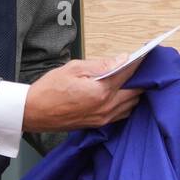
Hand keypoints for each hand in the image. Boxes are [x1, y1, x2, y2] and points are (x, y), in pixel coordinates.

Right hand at [22, 56, 144, 132]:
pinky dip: (126, 104)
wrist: (33, 113)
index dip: (139, 63)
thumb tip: (122, 59)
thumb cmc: (50, 89)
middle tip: (140, 68)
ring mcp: (104, 118)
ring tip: (132, 80)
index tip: (146, 55)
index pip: (129, 74)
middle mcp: (107, 108)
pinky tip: (122, 94)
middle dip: (140, 79)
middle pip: (136, 92)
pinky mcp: (99, 124)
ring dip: (135, 93)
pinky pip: (121, 114)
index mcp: (102, 92)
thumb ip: (101, 64)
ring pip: (131, 105)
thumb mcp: (74, 69)